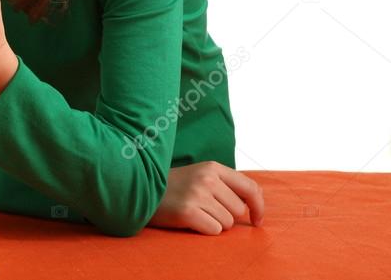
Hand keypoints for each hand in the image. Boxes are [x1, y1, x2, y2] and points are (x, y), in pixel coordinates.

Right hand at [149, 161, 263, 234]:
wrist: (140, 189)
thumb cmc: (173, 187)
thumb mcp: (200, 175)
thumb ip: (225, 184)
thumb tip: (255, 202)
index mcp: (212, 167)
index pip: (250, 188)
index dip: (259, 207)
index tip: (257, 220)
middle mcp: (207, 178)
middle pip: (238, 210)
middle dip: (226, 215)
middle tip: (204, 209)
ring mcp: (197, 194)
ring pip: (227, 223)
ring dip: (214, 223)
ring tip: (195, 213)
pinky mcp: (187, 211)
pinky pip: (213, 230)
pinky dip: (204, 230)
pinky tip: (189, 220)